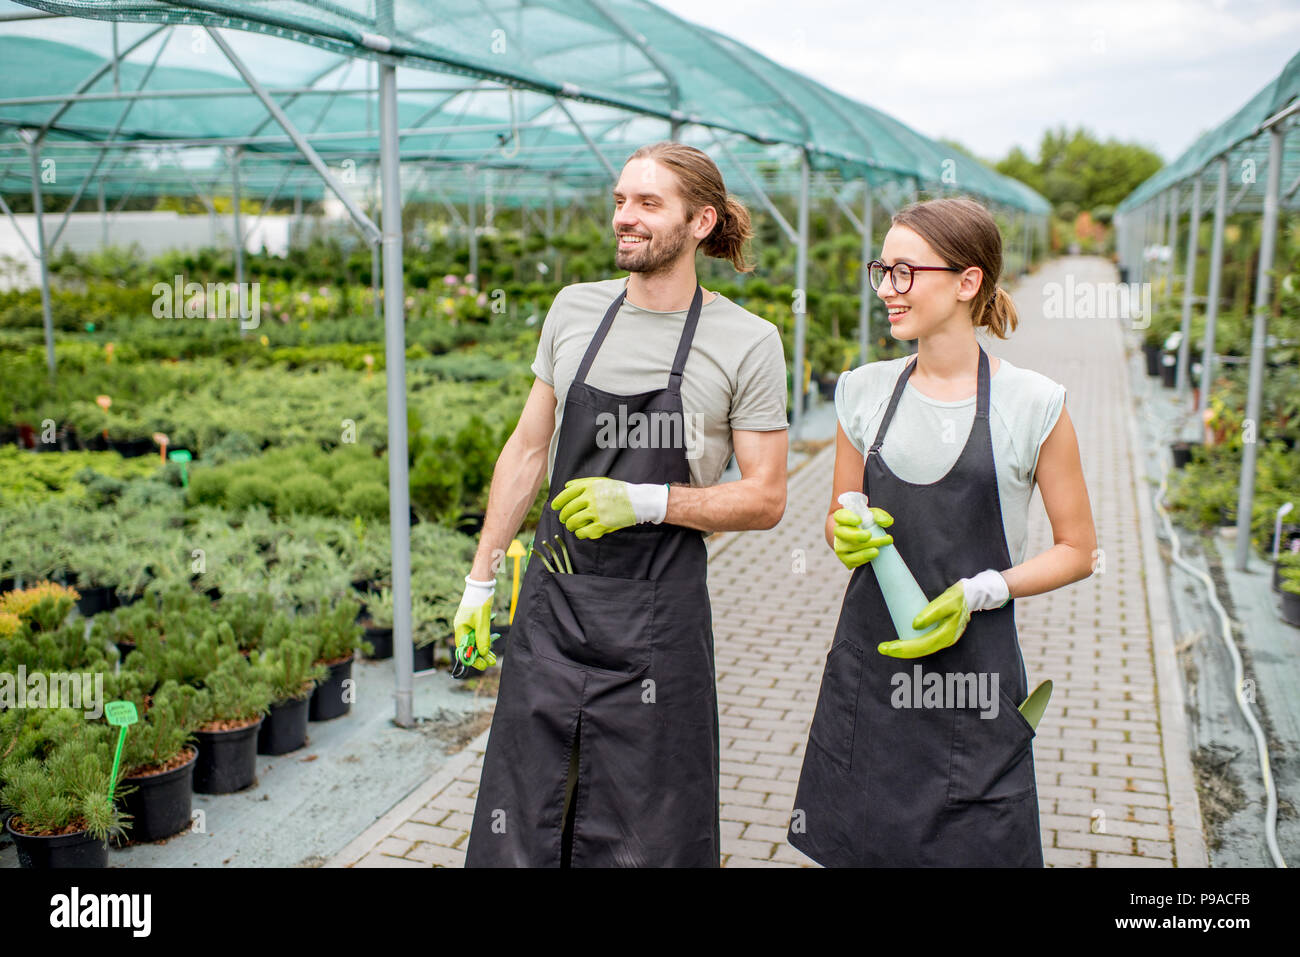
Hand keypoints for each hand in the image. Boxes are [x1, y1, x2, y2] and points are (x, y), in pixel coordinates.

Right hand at [452, 575, 496, 670]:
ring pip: (475, 642)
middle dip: (480, 656)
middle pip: (470, 647)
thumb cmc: (479, 601)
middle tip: (491, 662)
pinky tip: (492, 646)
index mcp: (460, 629)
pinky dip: (485, 641)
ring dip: (484, 650)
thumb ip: (483, 638)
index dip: (472, 659)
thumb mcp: (482, 621)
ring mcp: (468, 625)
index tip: (482, 665)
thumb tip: (483, 653)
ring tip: (494, 658)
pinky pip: (478, 635)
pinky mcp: (474, 622)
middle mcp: (462, 628)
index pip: (463, 649)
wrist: (481, 585)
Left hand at [552, 477, 667, 539]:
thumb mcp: (602, 481)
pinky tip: (581, 532)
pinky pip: (584, 532)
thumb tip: (566, 486)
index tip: (554, 506)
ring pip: (573, 521)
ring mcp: (597, 512)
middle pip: (568, 509)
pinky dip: (580, 533)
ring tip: (572, 526)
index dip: (558, 501)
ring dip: (570, 525)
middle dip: (563, 516)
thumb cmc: (620, 491)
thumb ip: (583, 483)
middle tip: (563, 519)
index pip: (567, 494)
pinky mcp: (603, 524)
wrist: (638, 501)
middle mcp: (591, 498)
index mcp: (590, 486)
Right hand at [831, 505, 893, 568]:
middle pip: (842, 533)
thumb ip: (880, 516)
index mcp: (843, 518)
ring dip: (863, 551)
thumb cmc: (866, 524)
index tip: (859, 520)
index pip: (840, 516)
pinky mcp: (845, 560)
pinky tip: (872, 555)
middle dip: (855, 535)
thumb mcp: (873, 516)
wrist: (861, 540)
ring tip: (876, 551)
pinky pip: (852, 562)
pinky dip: (863, 559)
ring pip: (849, 550)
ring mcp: (841, 547)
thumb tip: (886, 522)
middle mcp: (839, 532)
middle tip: (868, 535)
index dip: (848, 518)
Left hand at [876, 571, 1005, 658]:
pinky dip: (912, 646)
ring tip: (887, 647)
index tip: (888, 646)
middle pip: (920, 651)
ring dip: (904, 650)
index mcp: (947, 634)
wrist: (973, 595)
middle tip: (882, 648)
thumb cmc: (959, 596)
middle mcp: (946, 640)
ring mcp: (944, 639)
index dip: (904, 648)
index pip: (921, 645)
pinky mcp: (941, 635)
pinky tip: (901, 643)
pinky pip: (924, 644)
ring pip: (922, 649)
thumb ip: (932, 612)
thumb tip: (915, 625)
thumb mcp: (946, 601)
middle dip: (900, 651)